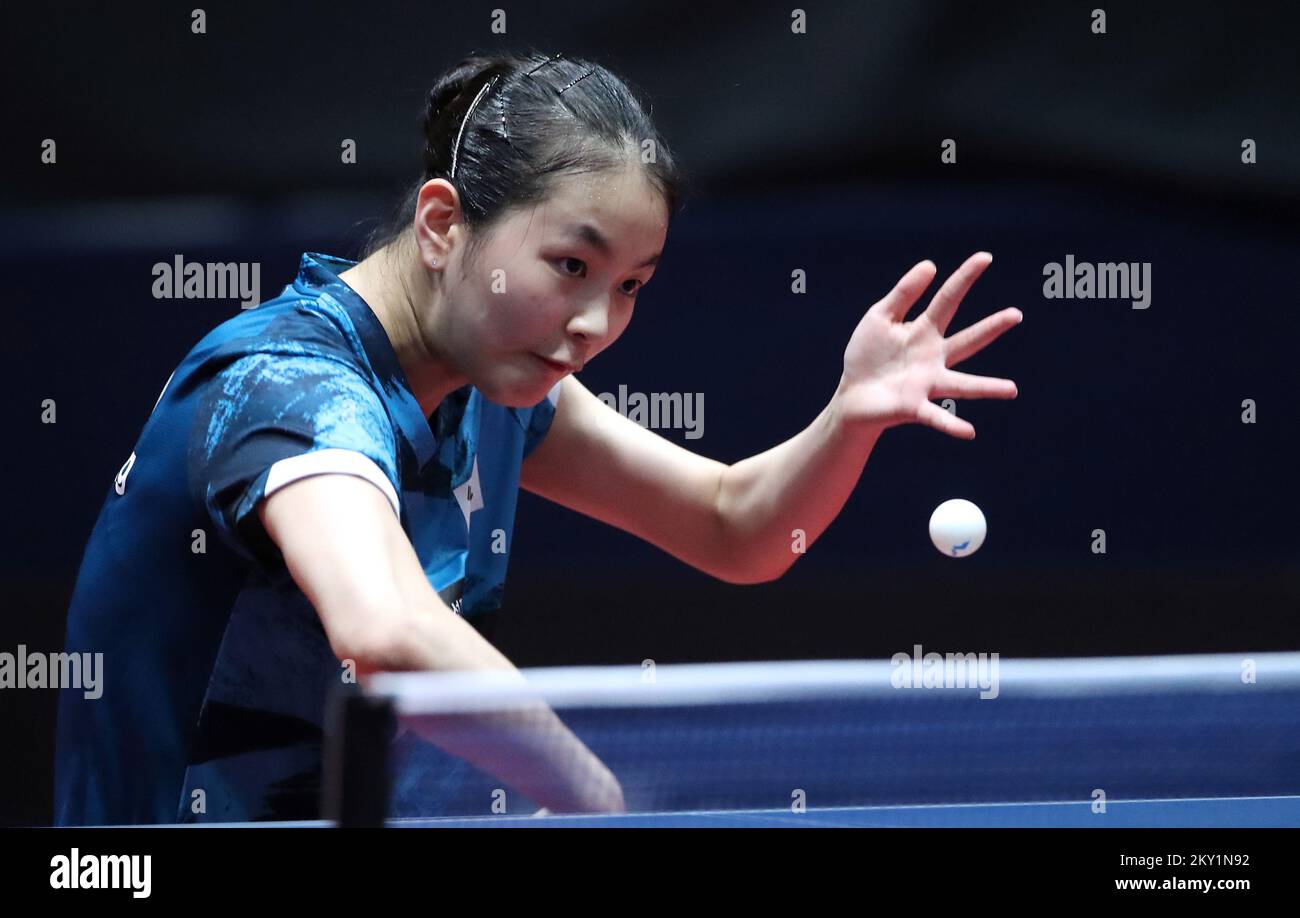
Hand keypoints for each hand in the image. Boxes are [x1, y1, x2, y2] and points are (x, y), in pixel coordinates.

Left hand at [834, 252, 1021, 439]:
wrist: (851, 396)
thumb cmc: (868, 356)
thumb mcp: (880, 317)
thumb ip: (903, 294)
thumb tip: (931, 264)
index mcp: (924, 331)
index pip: (948, 300)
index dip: (964, 278)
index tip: (986, 257)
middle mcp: (933, 357)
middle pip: (967, 340)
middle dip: (990, 328)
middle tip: (1016, 314)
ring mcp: (927, 383)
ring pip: (962, 385)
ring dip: (986, 387)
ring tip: (1012, 389)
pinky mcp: (914, 407)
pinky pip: (936, 416)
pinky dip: (952, 424)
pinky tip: (969, 431)